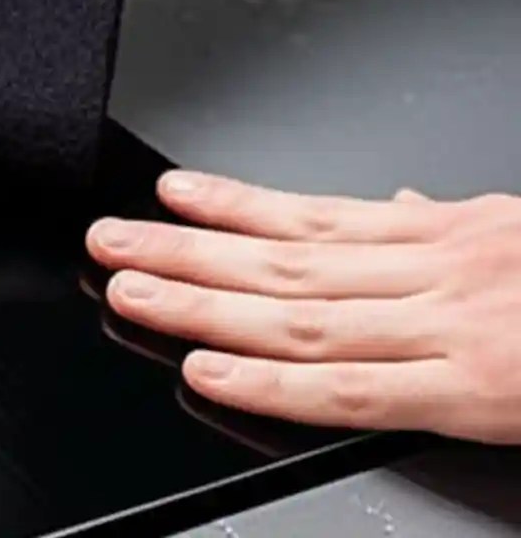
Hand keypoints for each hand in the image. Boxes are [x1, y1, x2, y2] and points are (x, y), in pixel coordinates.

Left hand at [87, 171, 520, 444]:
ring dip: (203, 302)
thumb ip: (455, 226)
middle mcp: (441, 269)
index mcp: (454, 235)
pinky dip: (274, 380)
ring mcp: (453, 327)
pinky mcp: (477, 390)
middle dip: (186, 252)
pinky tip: (208, 369)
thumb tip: (400, 207)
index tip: (172, 195)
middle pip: (284, 259)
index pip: (317, 213)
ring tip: (129, 291)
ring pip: (299, 312)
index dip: (236, 205)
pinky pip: (354, 389)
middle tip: (108, 244)